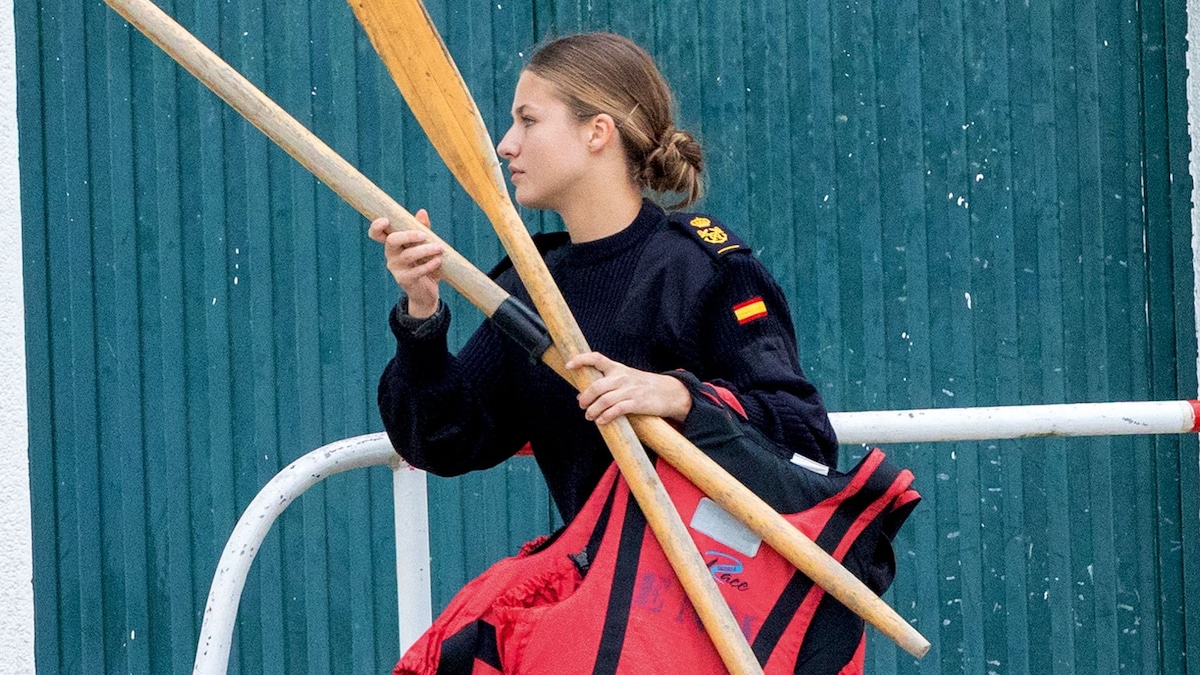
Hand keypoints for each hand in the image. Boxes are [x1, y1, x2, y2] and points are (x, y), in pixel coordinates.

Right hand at [368, 209, 442, 318]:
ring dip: (425, 250)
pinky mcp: (404, 280)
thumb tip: (422, 212)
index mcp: (392, 244)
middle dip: (409, 235)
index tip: (385, 220)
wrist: (426, 291)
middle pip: (392, 240)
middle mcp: (390, 255)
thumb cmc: (424, 263)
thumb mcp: (423, 245)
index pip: (376, 234)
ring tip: (439, 248)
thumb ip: (422, 229)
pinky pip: (416, 271)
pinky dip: (429, 265)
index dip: (376, 227)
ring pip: (408, 255)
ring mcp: (396, 268)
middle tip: (425, 235)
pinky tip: (438, 261)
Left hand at [566, 352, 692, 424]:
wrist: (669, 392)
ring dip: (593, 410)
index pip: (596, 358)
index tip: (569, 365)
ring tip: (590, 416)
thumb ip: (604, 384)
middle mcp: (622, 377)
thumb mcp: (624, 378)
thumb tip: (579, 395)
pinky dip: (606, 417)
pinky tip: (601, 421)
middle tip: (582, 405)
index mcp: (617, 368)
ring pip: (604, 400)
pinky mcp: (637, 403)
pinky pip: (617, 410)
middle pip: (596, 386)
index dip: (581, 360)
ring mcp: (630, 390)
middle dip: (585, 397)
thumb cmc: (642, 386)